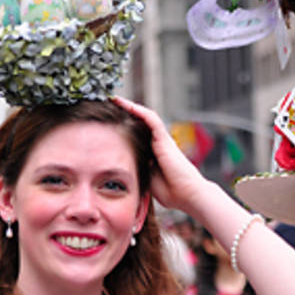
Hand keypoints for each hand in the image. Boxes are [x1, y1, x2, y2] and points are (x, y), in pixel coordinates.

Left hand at [111, 96, 207, 212]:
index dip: (122, 126)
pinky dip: (140, 111)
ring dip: (130, 107)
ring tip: (115, 99)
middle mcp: (157, 143)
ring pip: (145, 117)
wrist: (188, 195)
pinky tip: (128, 105)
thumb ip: (138, 171)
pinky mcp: (165, 139)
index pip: (135, 135)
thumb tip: (120, 169)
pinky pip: (152, 120)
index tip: (106, 122)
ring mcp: (162, 140)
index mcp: (152, 154)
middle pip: (138, 123)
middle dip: (124, 113)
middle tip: (107, 104)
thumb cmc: (172, 193)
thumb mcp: (147, 180)